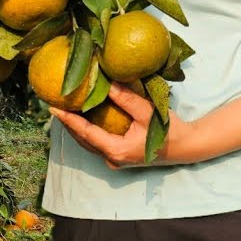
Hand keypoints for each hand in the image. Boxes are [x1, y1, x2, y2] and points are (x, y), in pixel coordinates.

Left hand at [51, 82, 196, 167]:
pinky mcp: (121, 156)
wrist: (188, 147)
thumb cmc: (169, 130)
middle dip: (67, 123)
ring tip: (64, 109)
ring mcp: (116, 160)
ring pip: (89, 143)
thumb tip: (104, 81)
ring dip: (76, 127)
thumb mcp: (147, 111)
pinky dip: (88, 131)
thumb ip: (125, 97)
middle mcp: (113, 159)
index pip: (85, 132)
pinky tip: (83, 117)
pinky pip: (97, 143)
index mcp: (116, 150)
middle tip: (54, 104)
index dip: (67, 119)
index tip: (52, 107)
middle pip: (83, 139)